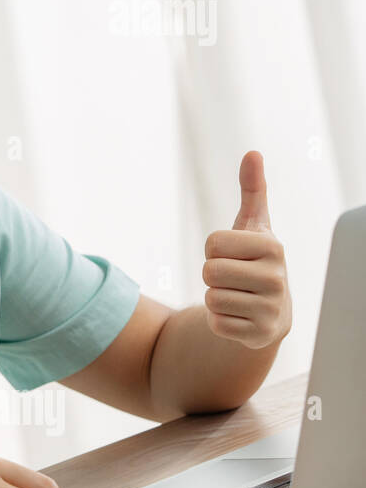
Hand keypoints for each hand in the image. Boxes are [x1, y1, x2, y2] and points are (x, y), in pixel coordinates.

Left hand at [202, 151, 291, 348]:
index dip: (214, 249)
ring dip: (215, 297)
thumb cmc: (254, 259)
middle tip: (232, 277)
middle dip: (212, 274)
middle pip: (209, 271)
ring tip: (237, 295)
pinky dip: (219, 320)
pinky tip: (238, 315)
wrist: (270, 310)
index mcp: (273, 247)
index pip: (212, 243)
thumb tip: (252, 152)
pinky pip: (215, 323)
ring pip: (210, 298)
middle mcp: (278, 278)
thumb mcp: (253, 226)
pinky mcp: (259, 335)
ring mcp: (271, 309)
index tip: (233, 254)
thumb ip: (252, 190)